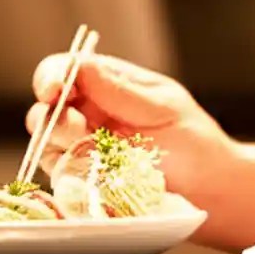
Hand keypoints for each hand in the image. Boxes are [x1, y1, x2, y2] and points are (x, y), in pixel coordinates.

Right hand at [26, 53, 236, 200]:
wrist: (209, 188)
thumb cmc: (192, 142)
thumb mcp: (162, 109)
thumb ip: (120, 91)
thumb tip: (82, 65)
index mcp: (107, 82)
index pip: (64, 68)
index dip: (51, 77)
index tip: (55, 90)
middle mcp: (89, 111)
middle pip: (46, 107)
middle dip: (55, 116)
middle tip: (80, 128)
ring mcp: (83, 145)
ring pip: (47, 142)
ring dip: (61, 146)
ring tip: (97, 154)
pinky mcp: (84, 177)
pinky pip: (60, 173)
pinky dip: (69, 173)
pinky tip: (95, 176)